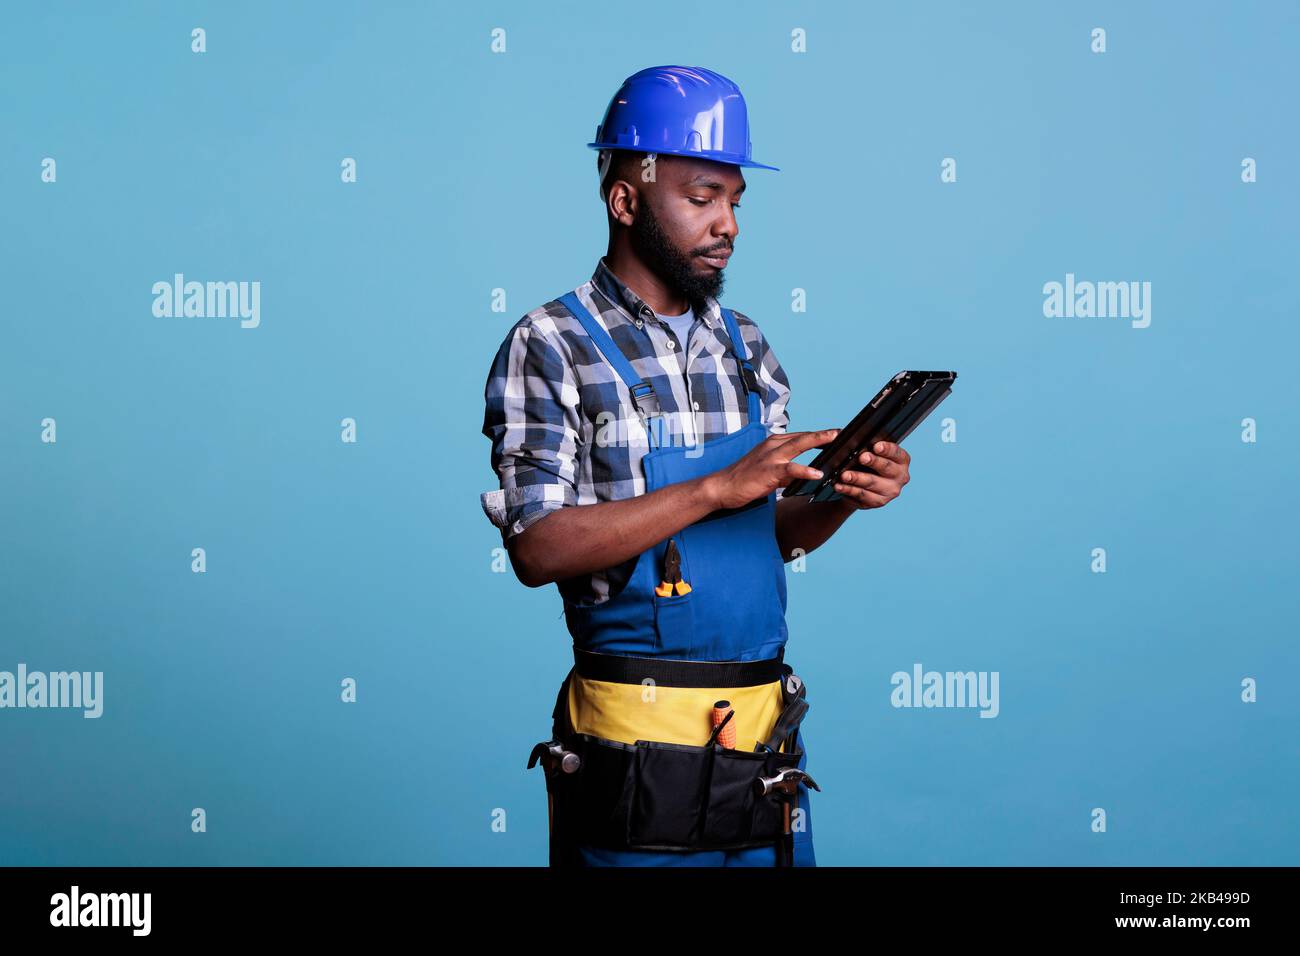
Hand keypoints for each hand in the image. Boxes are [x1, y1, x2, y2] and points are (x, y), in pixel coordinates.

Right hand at [702, 429, 839, 510]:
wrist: (723, 487)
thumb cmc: (745, 480)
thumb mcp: (770, 472)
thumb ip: (787, 471)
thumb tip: (805, 475)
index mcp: (773, 444)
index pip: (801, 437)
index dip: (819, 436)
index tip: (836, 435)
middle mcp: (773, 445)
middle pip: (804, 436)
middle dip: (824, 433)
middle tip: (842, 432)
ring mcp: (770, 457)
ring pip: (799, 445)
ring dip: (818, 441)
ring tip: (835, 440)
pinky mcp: (768, 470)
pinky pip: (790, 469)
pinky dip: (805, 471)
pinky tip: (817, 475)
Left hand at [834, 440, 910, 509]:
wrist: (863, 485)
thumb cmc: (868, 463)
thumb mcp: (870, 451)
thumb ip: (866, 444)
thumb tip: (848, 439)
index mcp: (902, 460)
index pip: (897, 453)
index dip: (887, 449)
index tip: (876, 446)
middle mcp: (900, 476)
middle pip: (886, 468)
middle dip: (873, 462)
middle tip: (862, 457)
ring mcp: (890, 491)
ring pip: (872, 483)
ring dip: (857, 478)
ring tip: (844, 475)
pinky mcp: (878, 502)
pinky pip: (861, 495)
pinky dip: (848, 490)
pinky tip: (839, 486)